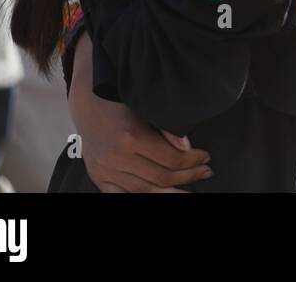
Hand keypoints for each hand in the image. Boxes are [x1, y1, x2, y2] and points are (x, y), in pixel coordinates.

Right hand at [68, 38, 212, 191]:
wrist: (89, 100)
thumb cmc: (124, 99)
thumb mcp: (147, 106)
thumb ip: (166, 127)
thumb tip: (187, 147)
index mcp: (130, 136)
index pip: (171, 159)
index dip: (193, 161)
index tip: (206, 157)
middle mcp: (116, 156)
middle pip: (161, 177)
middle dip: (188, 176)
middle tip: (205, 171)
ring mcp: (105, 169)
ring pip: (144, 191)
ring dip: (171, 191)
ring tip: (190, 189)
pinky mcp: (97, 176)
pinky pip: (122, 196)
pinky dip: (144, 197)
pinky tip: (163, 194)